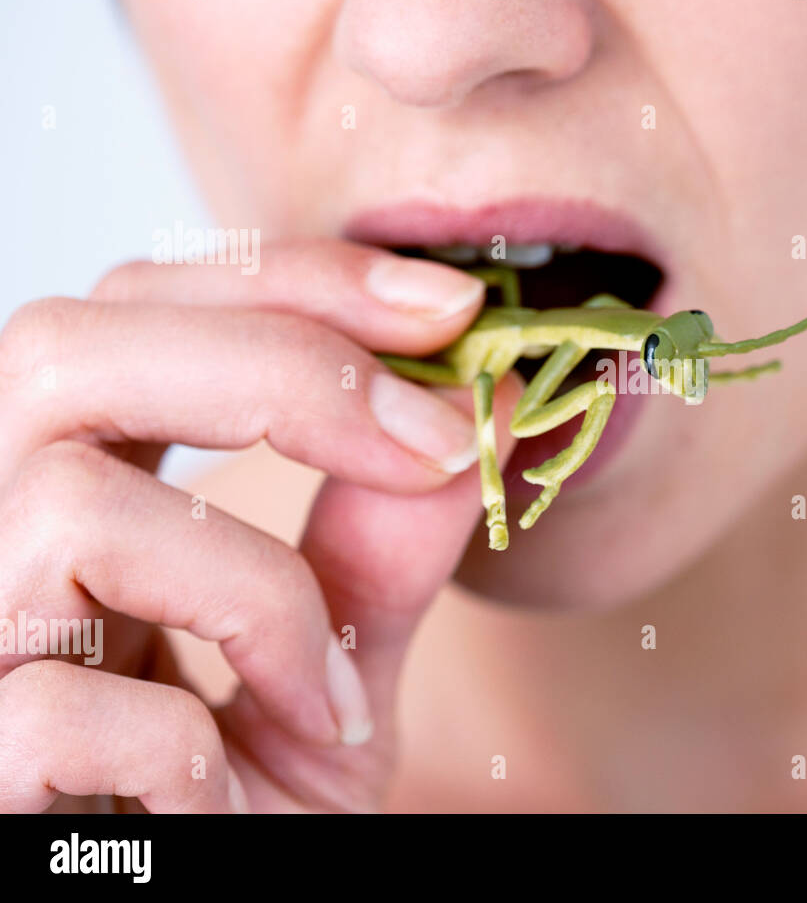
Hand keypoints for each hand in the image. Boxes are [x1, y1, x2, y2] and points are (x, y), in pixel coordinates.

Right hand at [0, 241, 519, 811]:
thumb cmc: (242, 795)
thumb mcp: (332, 661)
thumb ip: (384, 547)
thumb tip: (483, 408)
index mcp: (72, 485)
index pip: (141, 310)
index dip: (296, 281)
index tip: (453, 306)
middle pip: (63, 348)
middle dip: (286, 367)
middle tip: (441, 439)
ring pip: (68, 506)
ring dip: (258, 592)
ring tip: (328, 690)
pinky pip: (52, 709)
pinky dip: (185, 745)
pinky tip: (224, 793)